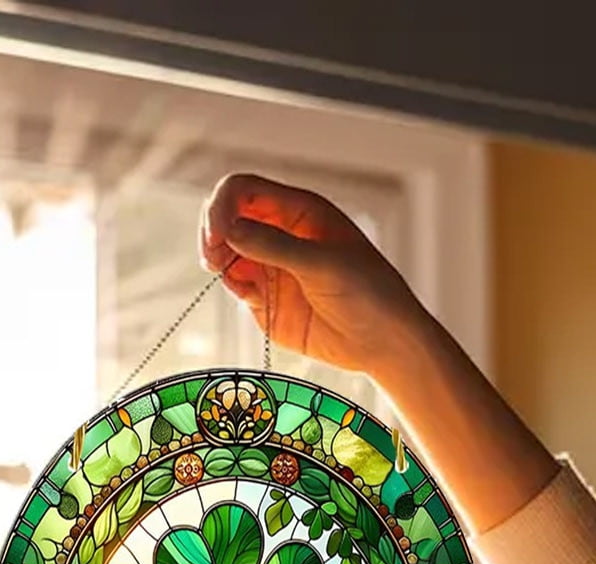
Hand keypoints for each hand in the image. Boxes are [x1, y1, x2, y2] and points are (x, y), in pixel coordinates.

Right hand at [201, 172, 428, 378]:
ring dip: (219, 260)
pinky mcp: (267, 301)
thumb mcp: (323, 264)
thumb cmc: (368, 293)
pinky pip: (237, 286)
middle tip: (213, 256)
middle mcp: (280, 234)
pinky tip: (247, 296)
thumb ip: (274, 246)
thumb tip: (228, 229)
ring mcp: (272, 267)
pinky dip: (233, 287)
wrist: (382, 342)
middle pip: (227, 217)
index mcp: (299, 211)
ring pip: (227, 253)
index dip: (223, 205)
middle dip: (213, 232)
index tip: (217, 233)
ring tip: (227, 274)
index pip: (244, 190)